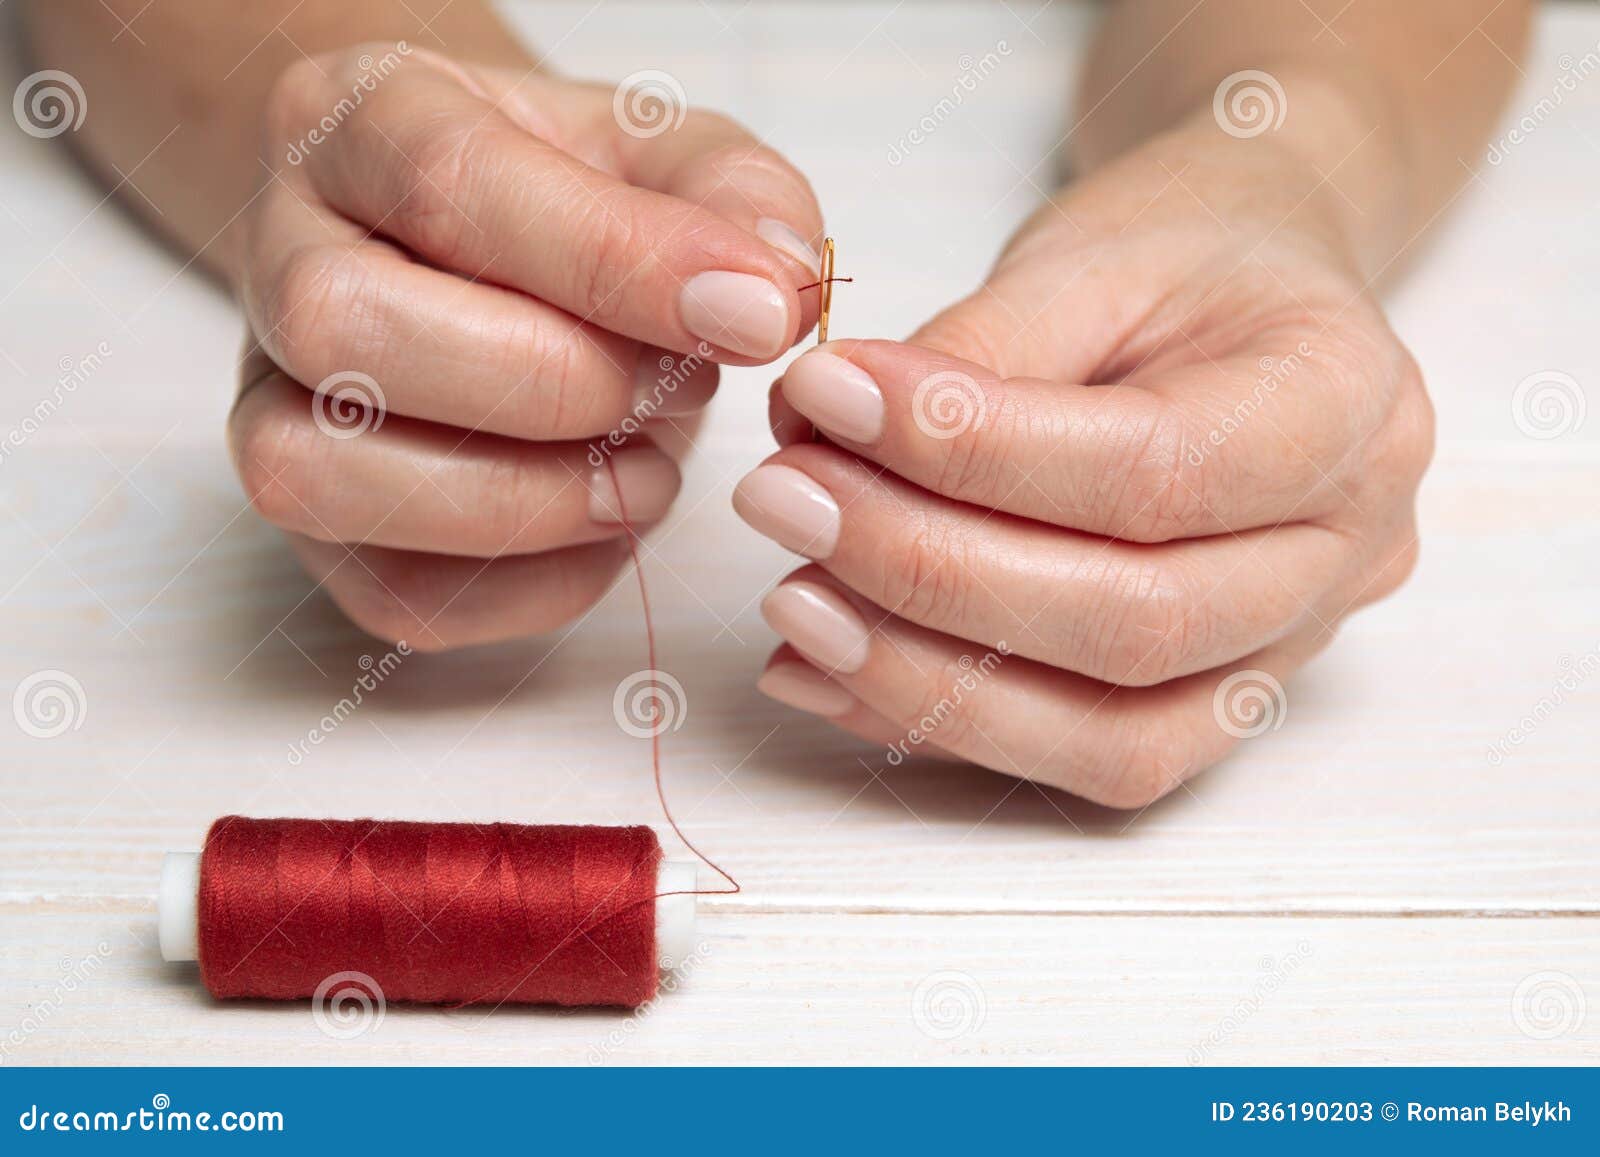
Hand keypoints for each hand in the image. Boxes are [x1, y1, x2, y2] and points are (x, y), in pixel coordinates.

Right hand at [229, 44, 822, 648]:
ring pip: (327, 479)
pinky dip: (537, 584)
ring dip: (535, 499)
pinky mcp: (318, 534)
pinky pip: (398, 596)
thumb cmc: (576, 207)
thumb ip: (734, 197)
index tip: (754, 316)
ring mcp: (268, 405)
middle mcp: (283, 259)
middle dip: (557, 387)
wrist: (492, 268)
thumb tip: (771, 295)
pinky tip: (607, 525)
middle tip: (676, 389)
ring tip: (645, 467)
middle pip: (352, 334)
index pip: (449, 183)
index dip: (615, 262)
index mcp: (362, 123)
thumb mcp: (669, 156)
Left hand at [738, 117, 1432, 807]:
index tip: (826, 398)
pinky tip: (827, 673)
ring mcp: (1294, 649)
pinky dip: (945, 727)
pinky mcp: (1217, 706)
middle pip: (1136, 621)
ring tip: (791, 603)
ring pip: (1117, 734)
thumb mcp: (1087, 254)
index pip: (1156, 470)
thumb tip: (820, 430)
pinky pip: (1088, 758)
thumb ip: (972, 352)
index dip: (973, 453)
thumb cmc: (1181, 255)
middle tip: (783, 501)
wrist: (1249, 296)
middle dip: (929, 572)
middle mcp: (1350, 551)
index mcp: (1347, 403)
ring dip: (927, 678)